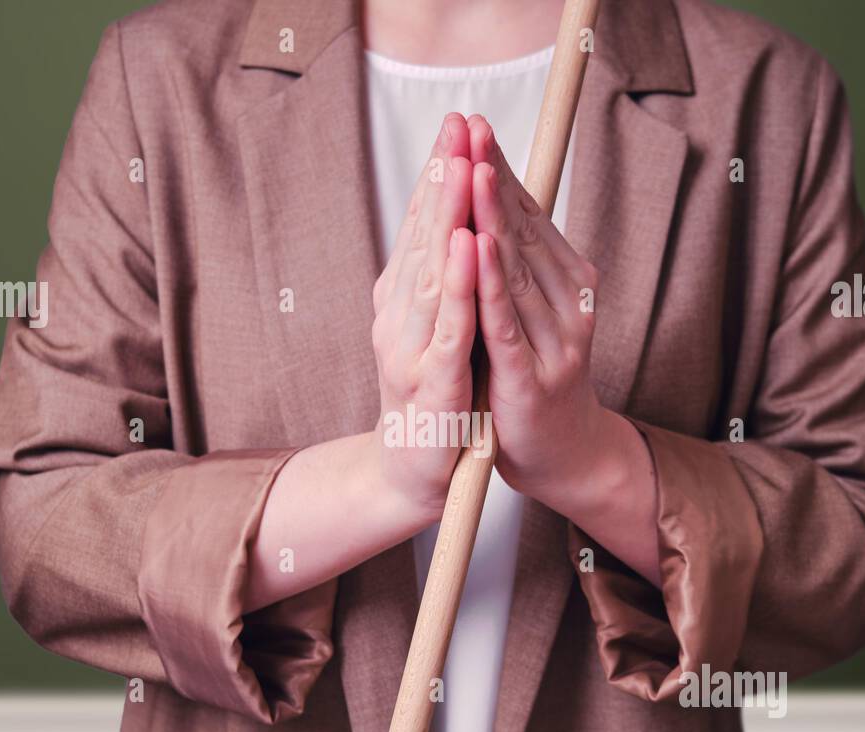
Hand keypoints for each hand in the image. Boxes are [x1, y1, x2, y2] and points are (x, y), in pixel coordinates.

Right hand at [372, 113, 478, 516]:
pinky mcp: (435, 383)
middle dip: (443, 178)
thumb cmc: (432, 396)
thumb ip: (439, 279)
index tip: (458, 122)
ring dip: (447, 216)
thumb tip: (454, 222)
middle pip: (423, 237)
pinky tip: (464, 246)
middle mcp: (399, 316)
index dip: (440, 173)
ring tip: (461, 166)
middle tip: (458, 124)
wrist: (412, 475)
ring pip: (431, 272)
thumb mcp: (434, 328)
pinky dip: (456, 284)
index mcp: (402, 300)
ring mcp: (414, 349)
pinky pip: (448, 326)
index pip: (422, 225)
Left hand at [466, 115, 645, 521]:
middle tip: (471, 128)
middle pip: (523, 232)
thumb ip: (518, 261)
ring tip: (472, 171)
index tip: (473, 124)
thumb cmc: (534, 376)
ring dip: (492, 219)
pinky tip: (478, 252)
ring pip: (517, 271)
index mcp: (567, 282)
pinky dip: (492, 286)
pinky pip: (507, 324)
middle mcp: (568, 304)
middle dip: (492, 178)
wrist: (563, 456)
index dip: (498, 169)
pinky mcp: (531, 379)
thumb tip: (495, 196)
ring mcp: (554, 342)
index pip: (528, 215)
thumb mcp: (530, 310)